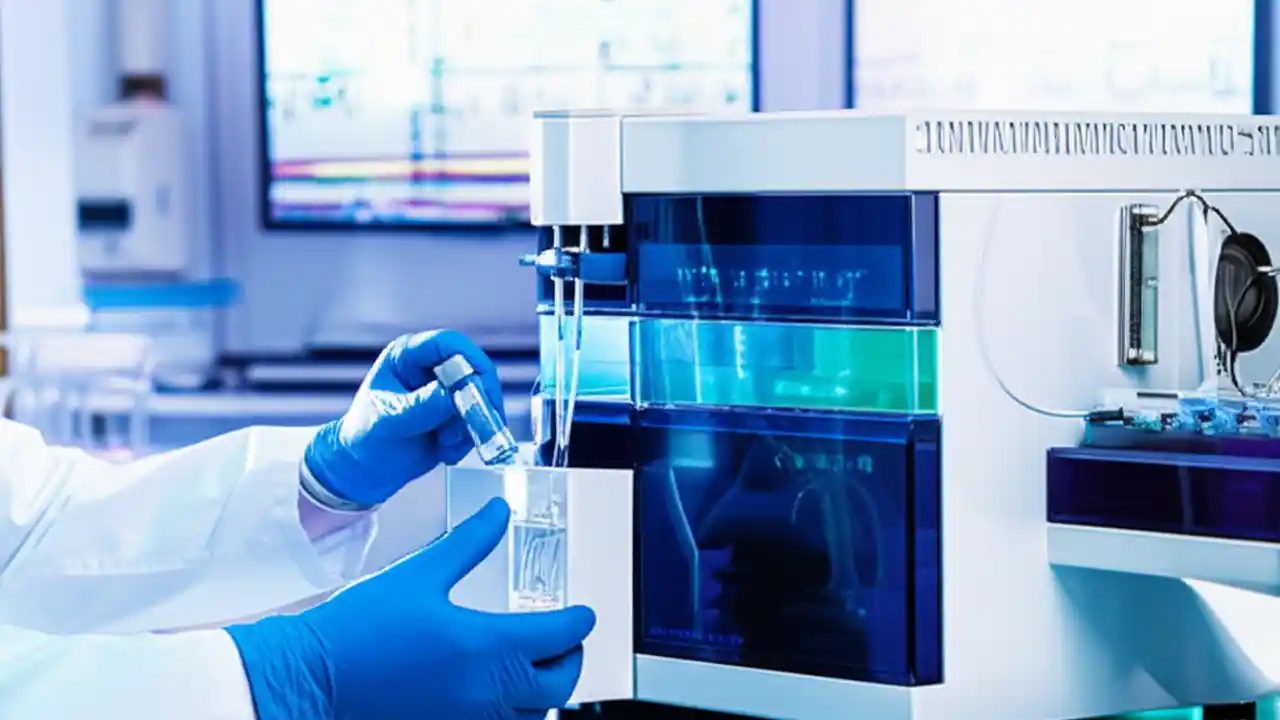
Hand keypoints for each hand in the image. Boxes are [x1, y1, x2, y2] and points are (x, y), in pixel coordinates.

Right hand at [227, 498, 595, 719]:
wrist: (314, 678)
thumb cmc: (360, 630)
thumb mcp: (420, 574)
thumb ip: (469, 544)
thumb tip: (498, 514)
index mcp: (486, 646)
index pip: (560, 636)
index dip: (580, 621)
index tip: (583, 613)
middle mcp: (487, 691)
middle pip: (559, 683)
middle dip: (570, 660)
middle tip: (566, 641)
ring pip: (534, 714)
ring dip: (544, 690)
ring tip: (535, 667)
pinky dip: (513, 713)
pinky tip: (498, 694)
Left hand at [305, 330, 505, 506]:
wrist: (365, 469)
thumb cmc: (365, 438)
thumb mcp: (389, 422)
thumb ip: (421, 406)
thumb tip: (451, 393)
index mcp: (407, 356)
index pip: (448, 344)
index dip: (468, 362)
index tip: (478, 389)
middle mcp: (431, 368)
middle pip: (475, 369)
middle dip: (478, 401)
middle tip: (476, 426)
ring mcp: (446, 391)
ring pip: (482, 398)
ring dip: (471, 426)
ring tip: (446, 445)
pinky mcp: (456, 414)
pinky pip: (480, 421)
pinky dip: (468, 440)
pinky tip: (445, 452)